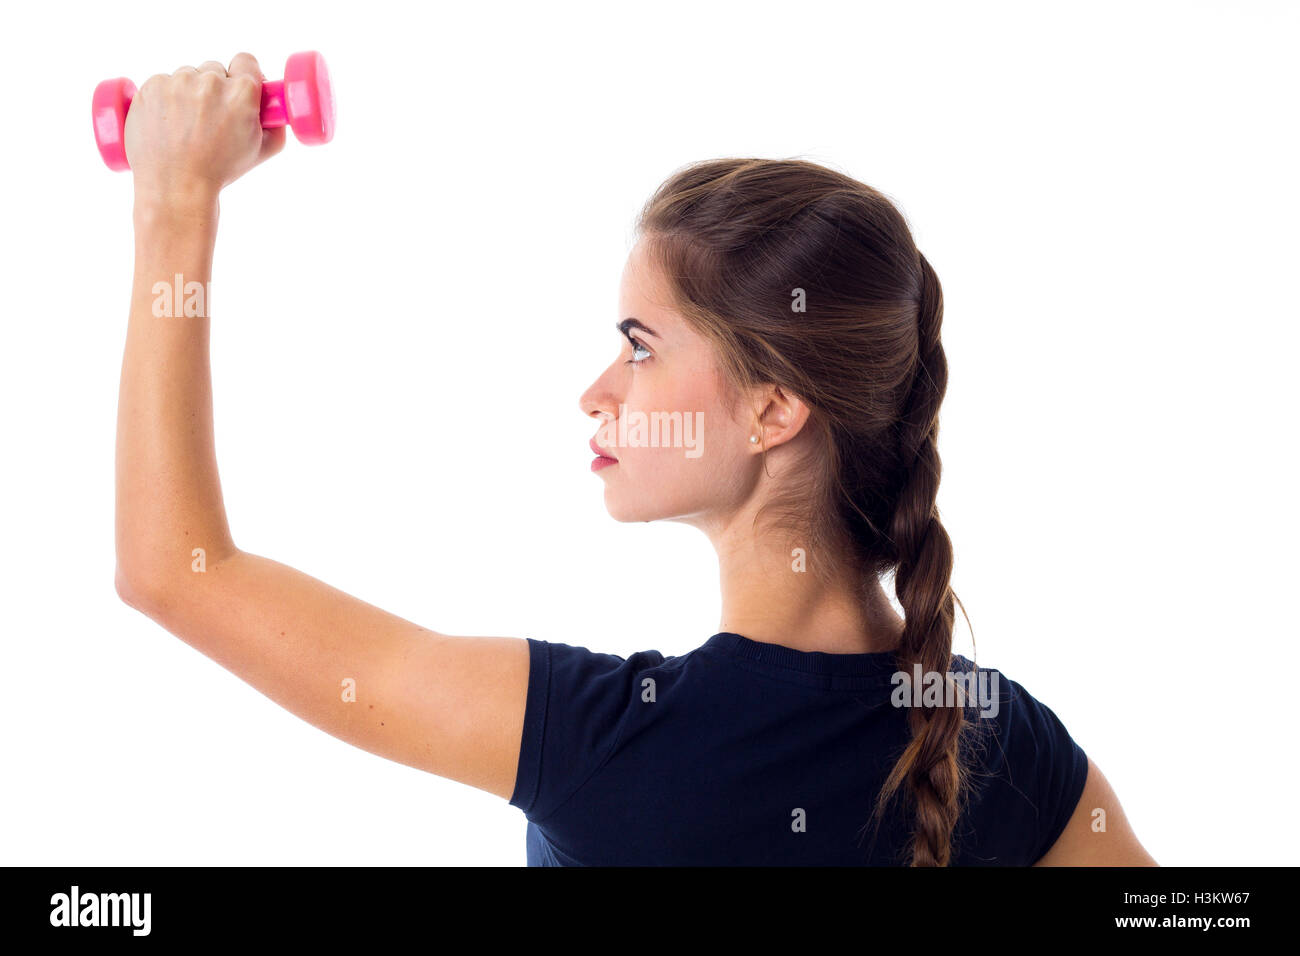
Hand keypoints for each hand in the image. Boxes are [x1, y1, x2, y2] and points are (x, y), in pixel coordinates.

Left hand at [125, 52, 285, 206]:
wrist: (175, 187)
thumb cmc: (218, 171)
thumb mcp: (260, 152)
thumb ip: (275, 125)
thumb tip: (276, 108)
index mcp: (241, 93)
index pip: (246, 61)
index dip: (244, 75)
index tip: (238, 90)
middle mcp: (210, 81)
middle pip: (215, 70)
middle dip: (215, 90)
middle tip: (211, 119)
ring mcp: (177, 82)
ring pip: (187, 77)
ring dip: (188, 94)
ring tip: (186, 127)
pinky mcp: (151, 87)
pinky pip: (163, 83)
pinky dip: (166, 99)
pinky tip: (169, 123)